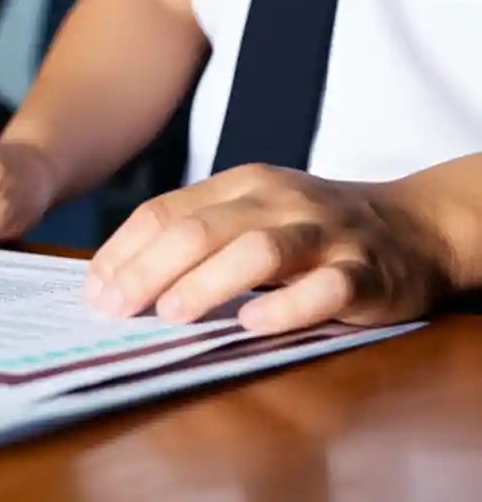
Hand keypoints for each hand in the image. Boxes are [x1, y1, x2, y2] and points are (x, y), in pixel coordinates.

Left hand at [85, 163, 455, 333]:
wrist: (417, 226)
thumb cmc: (311, 230)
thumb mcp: (250, 215)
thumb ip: (194, 236)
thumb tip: (115, 280)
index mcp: (241, 185)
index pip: (166, 212)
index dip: (123, 252)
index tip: (93, 291)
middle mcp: (278, 201)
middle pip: (200, 229)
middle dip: (148, 269)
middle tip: (115, 308)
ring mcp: (325, 234)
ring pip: (258, 251)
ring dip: (207, 282)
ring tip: (170, 313)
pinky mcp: (366, 273)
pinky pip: (325, 287)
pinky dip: (286, 305)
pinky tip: (252, 324)